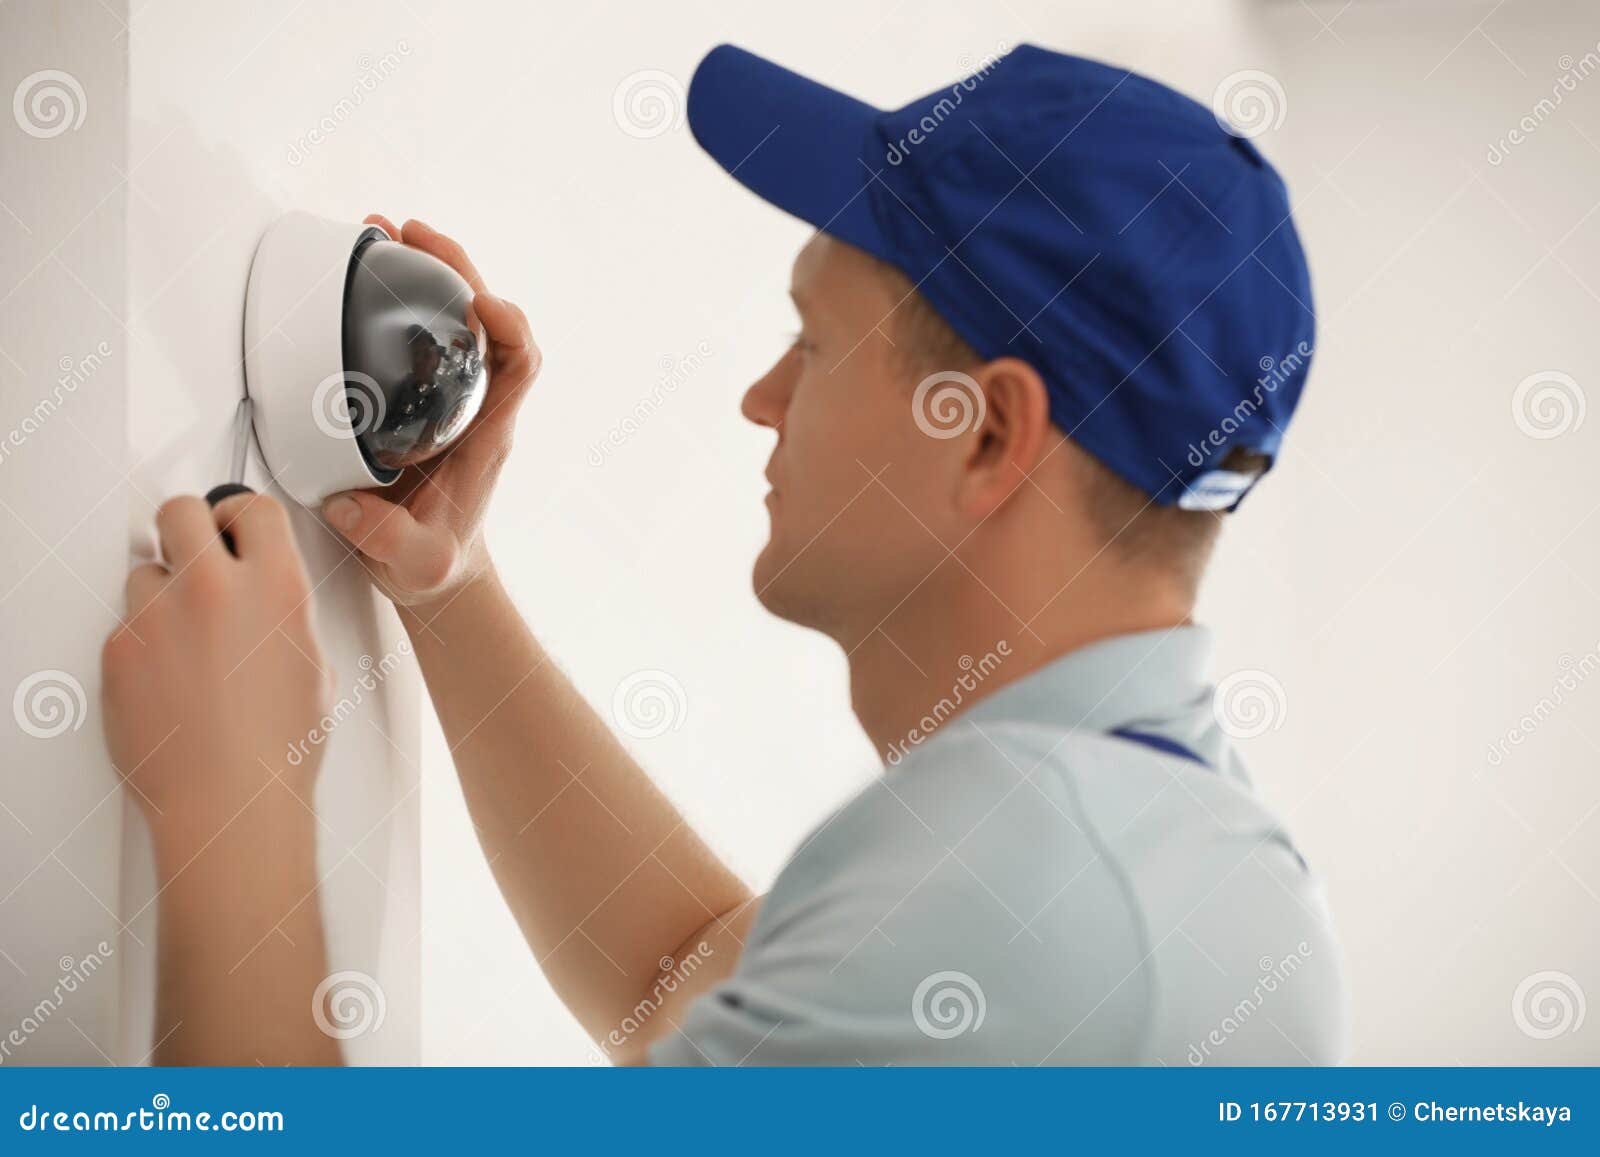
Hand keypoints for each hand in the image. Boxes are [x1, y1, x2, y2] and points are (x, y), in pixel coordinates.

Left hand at [102, 491, 332, 859]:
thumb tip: (263, 593)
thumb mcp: (312, 663)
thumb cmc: (278, 748)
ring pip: (145, 571)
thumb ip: (283, 610)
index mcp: (276, 586)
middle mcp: (215, 589)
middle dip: (189, 528)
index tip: (235, 524)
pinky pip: (125, 625)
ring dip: (161, 594)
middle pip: (182, 512)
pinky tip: (169, 679)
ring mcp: (159, 616)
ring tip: (185, 640)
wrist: (229, 801)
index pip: (251, 506)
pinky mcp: (119, 649)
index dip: (241, 513)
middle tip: (196, 554)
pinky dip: (142, 644)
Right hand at [321, 216, 540, 608]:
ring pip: (453, 314)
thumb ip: (389, 542)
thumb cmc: (433, 563)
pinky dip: (398, 292)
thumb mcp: (416, 564)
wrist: (430, 567)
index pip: (522, 365)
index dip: (511, 326)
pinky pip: (418, 330)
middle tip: (412, 232)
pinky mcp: (419, 394)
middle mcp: (476, 403)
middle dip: (457, 269)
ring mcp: (449, 395)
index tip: (478, 302)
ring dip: (427, 268)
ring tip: (383, 229)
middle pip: (487, 319)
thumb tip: (352, 503)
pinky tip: (366, 269)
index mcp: (488, 434)